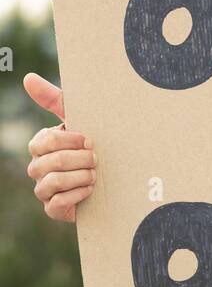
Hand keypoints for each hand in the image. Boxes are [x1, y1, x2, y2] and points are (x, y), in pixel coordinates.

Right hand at [23, 73, 96, 222]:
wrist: (109, 177)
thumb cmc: (90, 144)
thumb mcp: (77, 118)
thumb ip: (53, 98)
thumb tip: (27, 77)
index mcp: (40, 145)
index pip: (47, 140)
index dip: (72, 141)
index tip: (90, 141)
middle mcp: (37, 167)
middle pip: (53, 161)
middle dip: (80, 159)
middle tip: (96, 159)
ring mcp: (43, 189)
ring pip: (54, 182)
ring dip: (81, 176)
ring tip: (95, 174)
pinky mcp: (52, 209)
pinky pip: (56, 204)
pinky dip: (77, 195)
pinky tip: (90, 189)